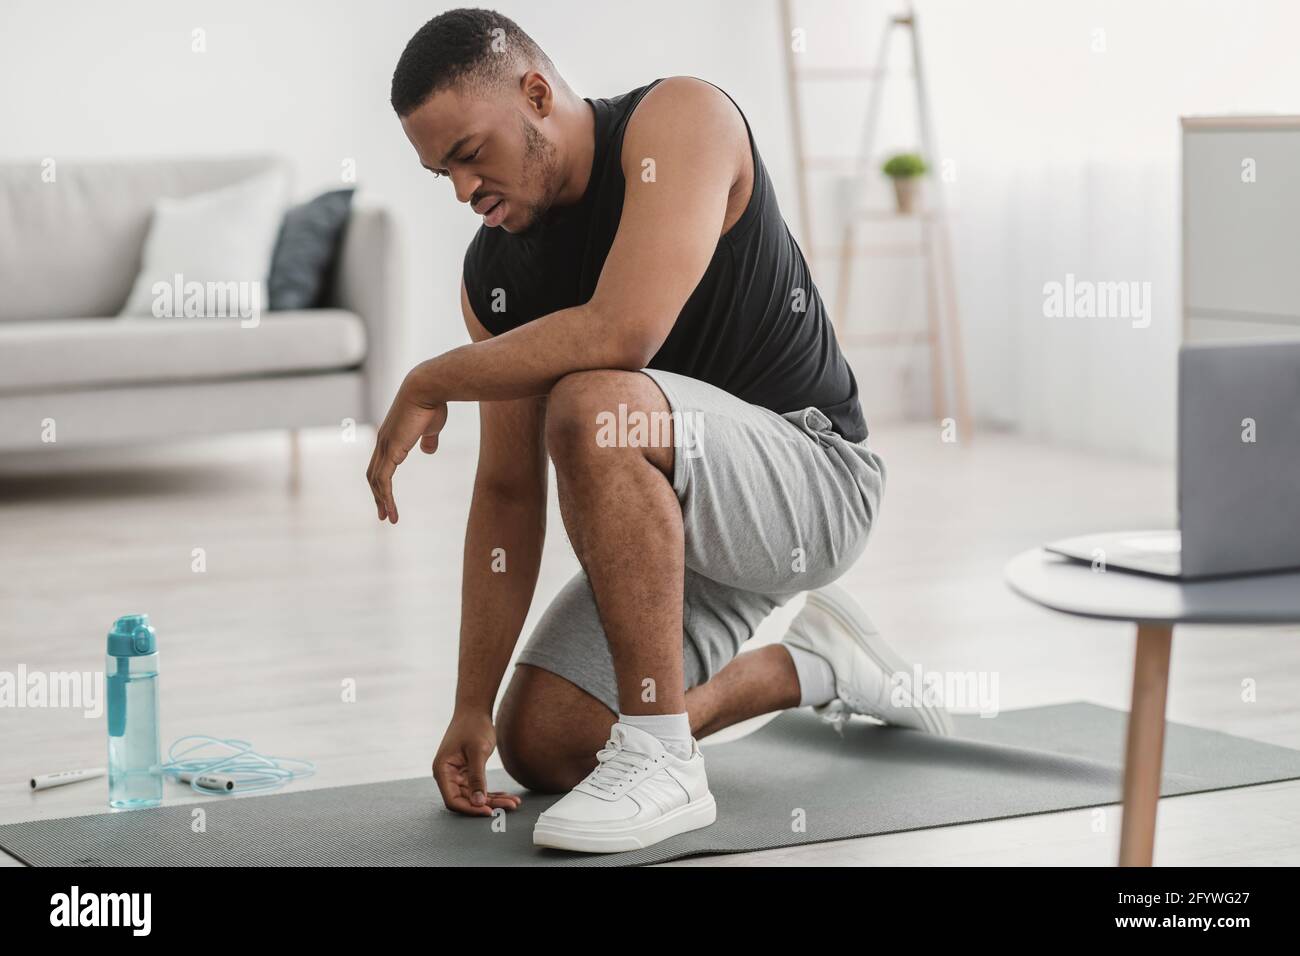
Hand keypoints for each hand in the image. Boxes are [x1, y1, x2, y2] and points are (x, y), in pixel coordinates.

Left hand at [366, 371, 447, 522]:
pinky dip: (386, 497)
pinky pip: (384, 481)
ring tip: (389, 518)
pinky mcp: (391, 450)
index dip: (382, 482)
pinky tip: (392, 509)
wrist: (429, 387)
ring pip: (376, 481)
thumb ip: (428, 439)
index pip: (381, 464)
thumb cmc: (433, 403)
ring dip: (382, 501)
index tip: (388, 497)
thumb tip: (428, 451)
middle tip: (384, 514)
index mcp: (390, 437)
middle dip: (378, 496)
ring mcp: (384, 446)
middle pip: (374, 475)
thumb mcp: (432, 426)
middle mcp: (383, 442)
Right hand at [433, 710, 521, 816]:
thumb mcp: (477, 751)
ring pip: (474, 796)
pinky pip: (479, 788)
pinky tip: (507, 795)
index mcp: (442, 770)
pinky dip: (492, 792)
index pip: (453, 800)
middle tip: (510, 806)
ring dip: (493, 800)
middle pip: (466, 800)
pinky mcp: (467, 772)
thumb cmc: (473, 726)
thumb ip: (477, 777)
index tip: (490, 811)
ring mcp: (456, 775)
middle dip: (488, 805)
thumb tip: (478, 802)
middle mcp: (447, 775)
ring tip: (514, 803)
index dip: (470, 809)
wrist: (475, 710)